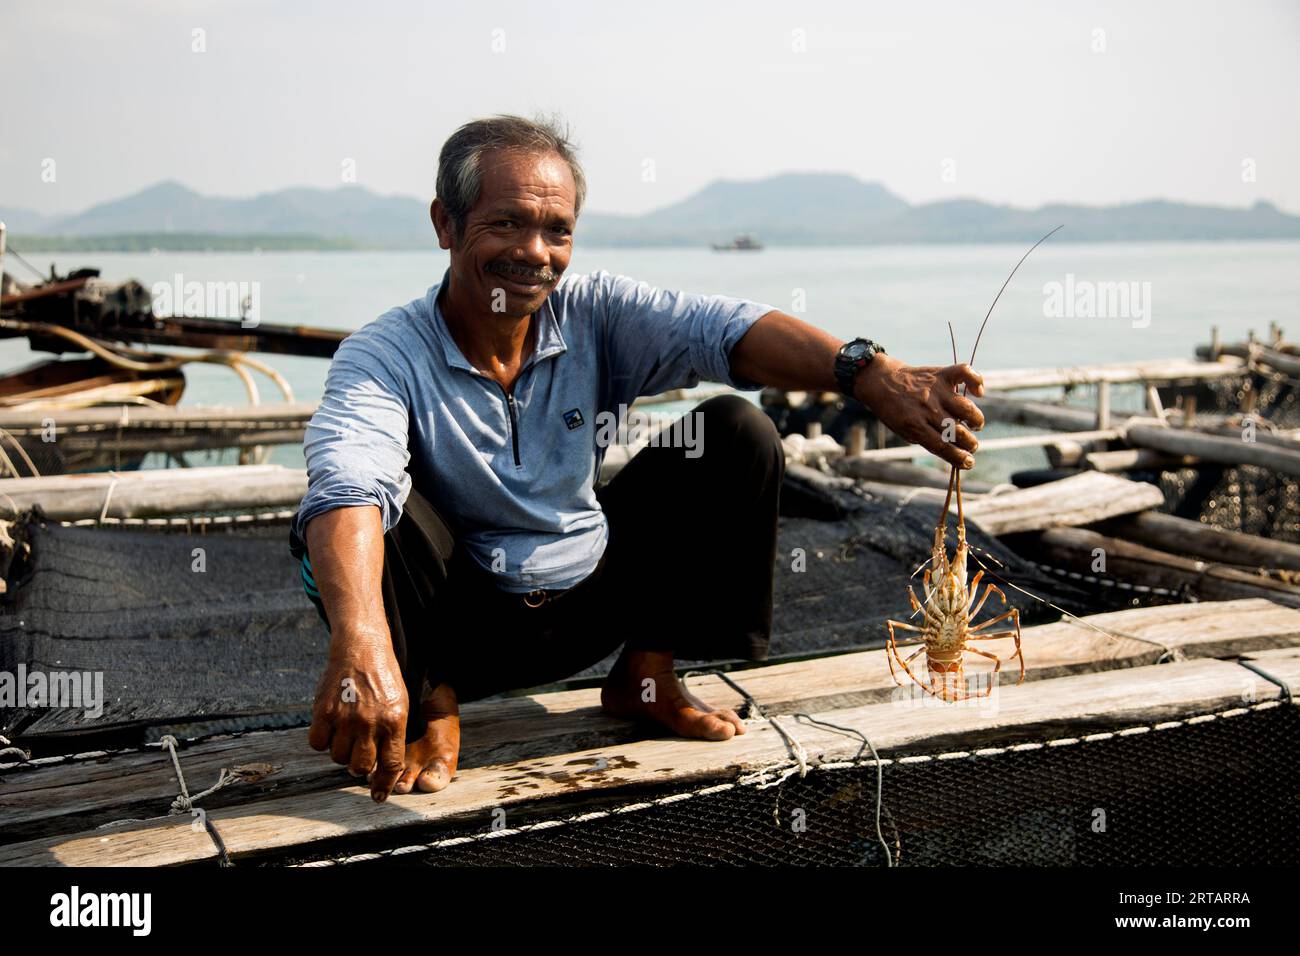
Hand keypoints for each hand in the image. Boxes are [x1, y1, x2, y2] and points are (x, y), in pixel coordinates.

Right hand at [307, 636, 408, 801]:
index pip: (391, 765)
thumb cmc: (383, 679)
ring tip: (346, 735)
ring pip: (338, 758)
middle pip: (361, 767)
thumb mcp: (399, 705)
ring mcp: (345, 717)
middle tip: (358, 755)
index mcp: (394, 721)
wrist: (361, 649)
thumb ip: (393, 736)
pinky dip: (322, 741)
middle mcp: (370, 722)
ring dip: (341, 753)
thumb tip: (382, 769)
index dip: (384, 785)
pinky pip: (318, 744)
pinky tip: (330, 729)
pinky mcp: (323, 711)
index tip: (378, 796)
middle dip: (360, 767)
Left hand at [854, 354, 985, 468]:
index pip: (943, 447)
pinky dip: (976, 380)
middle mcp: (928, 409)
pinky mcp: (941, 375)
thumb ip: (927, 439)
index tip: (969, 462)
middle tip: (971, 445)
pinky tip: (978, 391)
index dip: (960, 458)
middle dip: (970, 444)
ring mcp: (936, 391)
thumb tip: (955, 450)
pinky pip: (965, 373)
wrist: (881, 381)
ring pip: (967, 409)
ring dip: (976, 420)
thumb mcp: (904, 431)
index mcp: (915, 426)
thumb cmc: (894, 411)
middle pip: (958, 432)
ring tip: (974, 425)